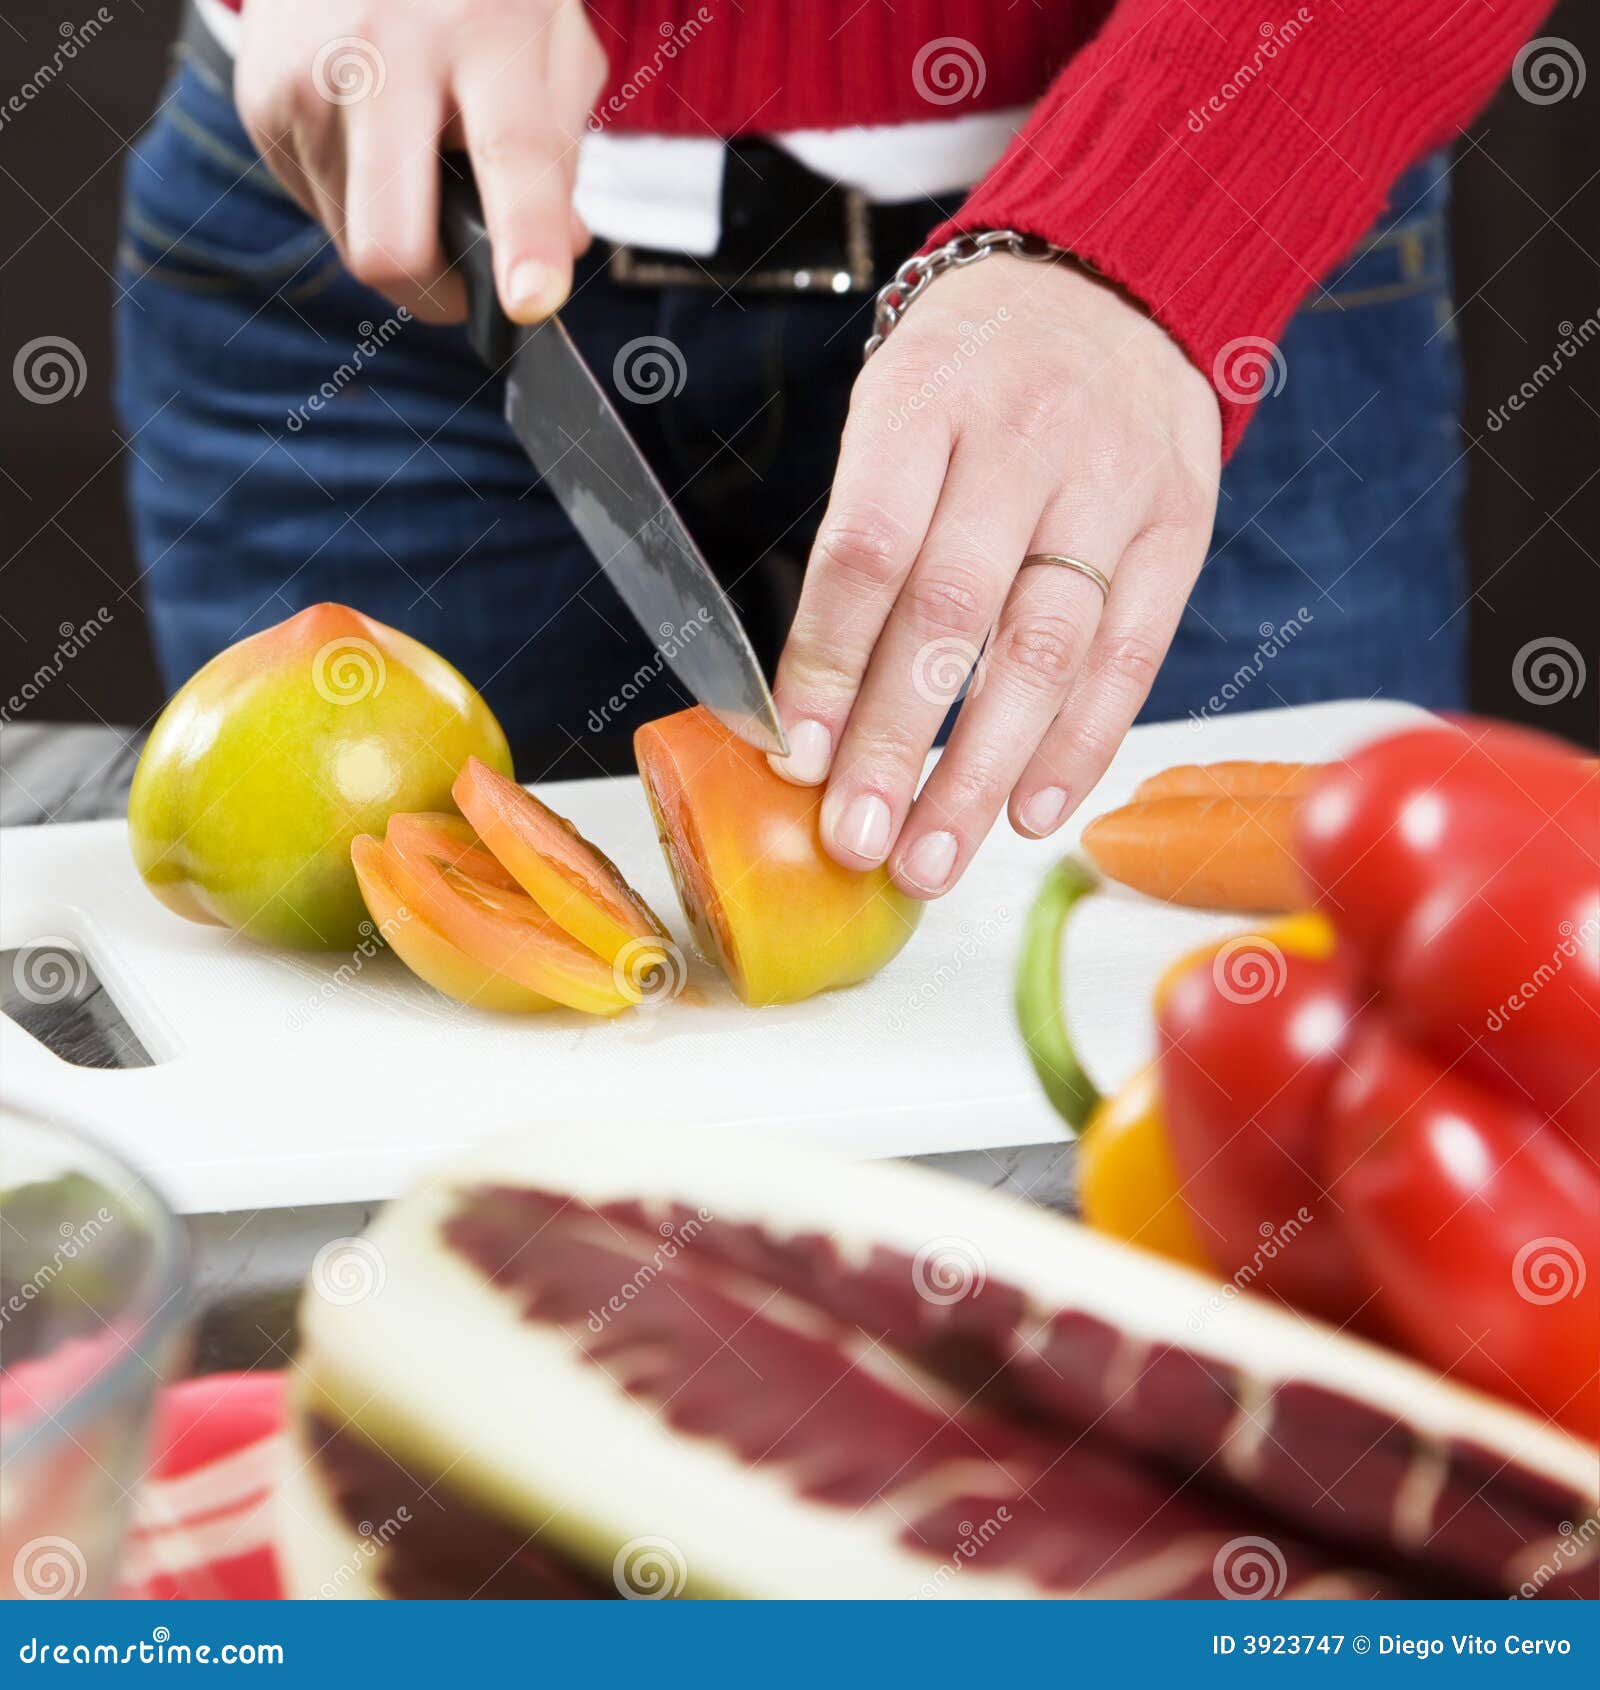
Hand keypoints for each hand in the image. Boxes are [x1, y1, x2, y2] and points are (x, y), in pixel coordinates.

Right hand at [236, 0, 604, 322]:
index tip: (530, 301)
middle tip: (471, 277)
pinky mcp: (261, 102)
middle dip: (438, 293)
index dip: (526, 239)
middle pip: (392, 244)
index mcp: (481, 28)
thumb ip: (563, 151)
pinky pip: (321, 208)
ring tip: (417, 156)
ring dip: (401, 233)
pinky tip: (374, 137)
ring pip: (355, 243)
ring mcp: (307, 79)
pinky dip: (358, 200)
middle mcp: (383, 51)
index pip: (512, 153)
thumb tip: (557, 251)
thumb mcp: (549, 39)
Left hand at [769, 255, 1222, 896]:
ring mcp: (1114, 485)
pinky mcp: (1181, 527)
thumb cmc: (971, 376)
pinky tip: (1032, 814)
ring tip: (932, 859)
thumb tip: (815, 715)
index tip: (798, 761)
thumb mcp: (893, 414)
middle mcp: (1025, 440)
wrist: (1113, 284)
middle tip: (858, 842)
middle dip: (899, 745)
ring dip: (983, 773)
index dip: (829, 667)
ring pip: (1044, 652)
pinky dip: (1080, 746)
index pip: (867, 552)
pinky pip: (1131, 656)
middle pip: (954, 616)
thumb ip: (864, 547)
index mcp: (925, 400)